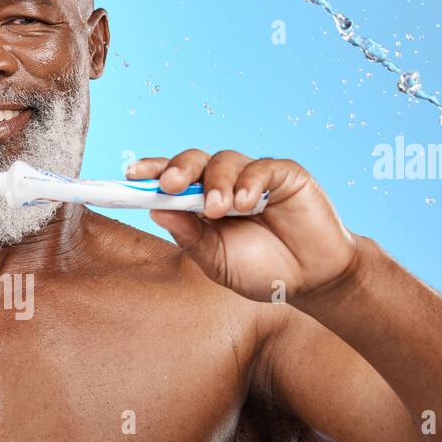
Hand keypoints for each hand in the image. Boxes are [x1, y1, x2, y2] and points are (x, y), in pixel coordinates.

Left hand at [130, 149, 357, 301]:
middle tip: (171, 186)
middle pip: (193, 160)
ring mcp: (253, 177)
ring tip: (219, 209)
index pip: (171, 180)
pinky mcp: (285, 175)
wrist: (311, 280)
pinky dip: (250, 182)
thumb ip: (190, 237)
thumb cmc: (261, 271)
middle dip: (178, 169)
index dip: (151, 171)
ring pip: (224, 161)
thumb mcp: (217, 261)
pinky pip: (261, 167)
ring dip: (216, 183)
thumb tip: (156, 211)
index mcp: (199, 204)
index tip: (130, 174)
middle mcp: (223, 184)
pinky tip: (247, 203)